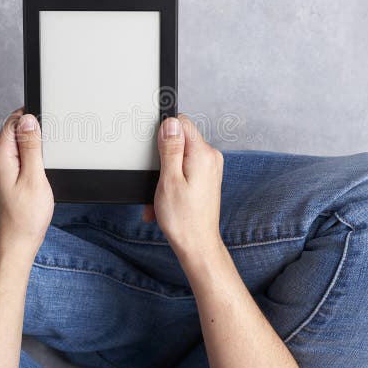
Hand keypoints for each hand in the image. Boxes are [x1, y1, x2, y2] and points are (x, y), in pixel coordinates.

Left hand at [0, 109, 53, 256]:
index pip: (13, 121)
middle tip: (50, 148)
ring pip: (18, 142)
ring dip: (34, 146)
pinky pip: (18, 156)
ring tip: (45, 163)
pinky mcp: (6, 175)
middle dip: (34, 131)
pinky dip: (31, 157)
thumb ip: (30, 146)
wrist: (16, 242)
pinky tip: (40, 171)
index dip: (31, 117)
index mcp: (0, 156)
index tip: (48, 123)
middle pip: (15, 129)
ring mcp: (0, 168)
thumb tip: (28, 119)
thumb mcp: (34, 177)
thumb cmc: (26, 216)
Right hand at [146, 115, 224, 261]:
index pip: (181, 123)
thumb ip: (171, 148)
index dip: (164, 134)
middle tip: (157, 180)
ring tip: (161, 194)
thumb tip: (170, 123)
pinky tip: (166, 198)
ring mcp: (210, 168)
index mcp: (203, 154)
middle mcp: (211, 158)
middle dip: (163, 158)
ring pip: (180, 157)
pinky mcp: (207, 178)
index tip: (157, 152)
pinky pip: (185, 169)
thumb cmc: (183, 219)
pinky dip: (173, 181)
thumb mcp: (168, 179)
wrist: (197, 244)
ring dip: (166, 173)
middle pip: (180, 140)